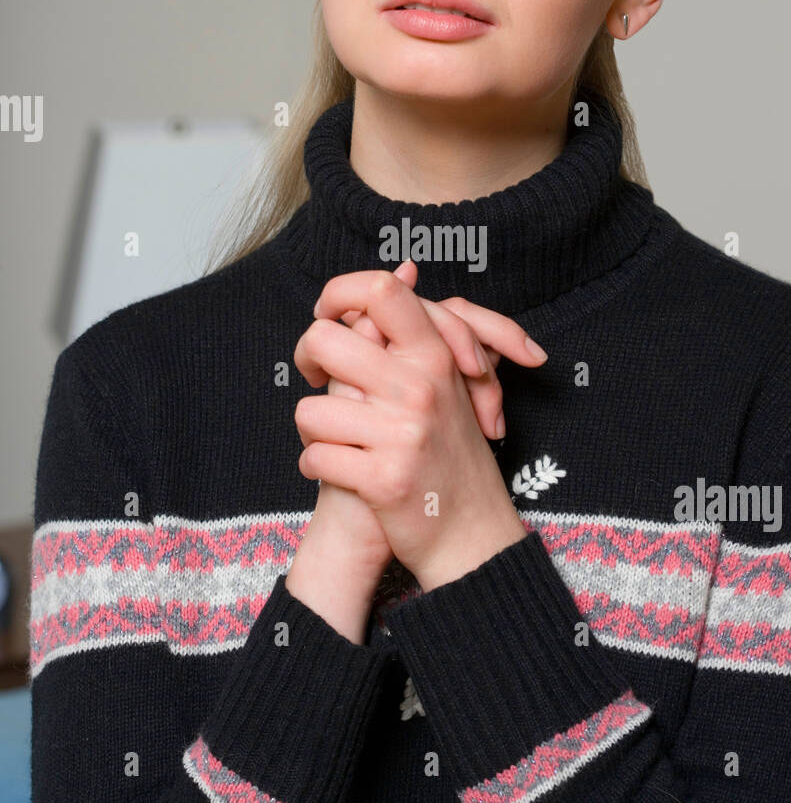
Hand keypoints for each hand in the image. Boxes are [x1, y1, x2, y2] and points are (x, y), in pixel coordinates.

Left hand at [294, 268, 546, 588]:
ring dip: (313, 432)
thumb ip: (415, 331)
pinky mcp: (384, 480)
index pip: (381, 291)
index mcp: (436, 357)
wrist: (473, 535)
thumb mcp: (445, 382)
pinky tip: (339, 472)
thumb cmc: (452, 453)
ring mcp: (402, 435)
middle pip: (324, 340)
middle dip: (306, 359)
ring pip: (309, 411)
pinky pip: (314, 459)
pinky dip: (317, 468)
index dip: (339, 293)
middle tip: (315, 377)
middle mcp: (421, 389)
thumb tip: (404, 267)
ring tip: (336, 441)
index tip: (328, 317)